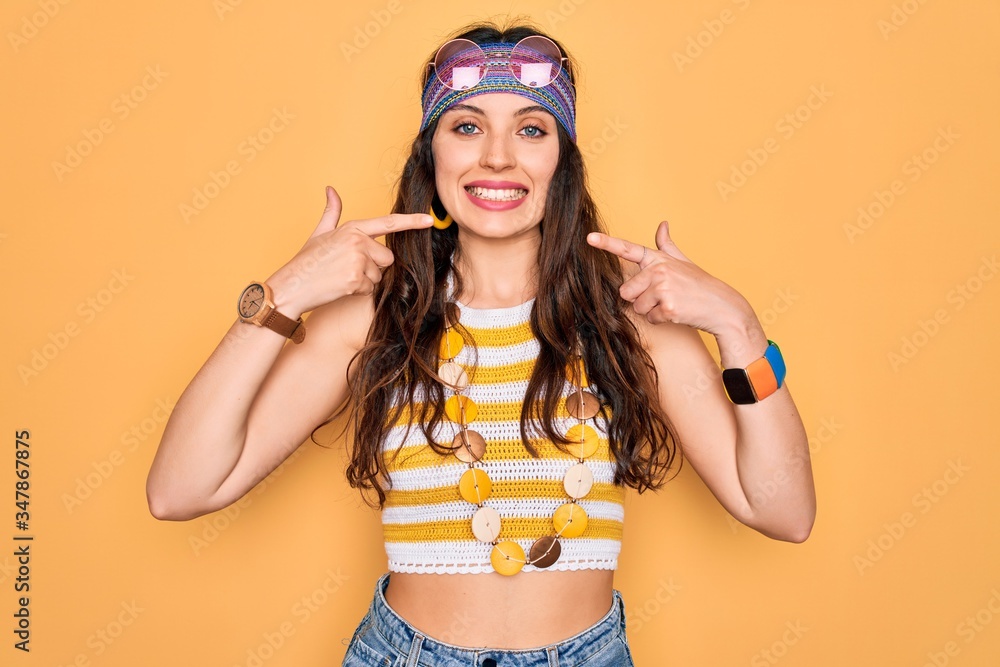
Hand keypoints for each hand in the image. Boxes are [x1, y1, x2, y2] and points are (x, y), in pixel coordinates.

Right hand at [268, 186, 432, 315]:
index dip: (411, 221)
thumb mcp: (319, 233)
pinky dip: (358, 291)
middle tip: (347, 267)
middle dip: (373, 265)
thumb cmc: (306, 261)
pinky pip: (370, 288)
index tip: (429, 220)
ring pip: (379, 274)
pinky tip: (340, 286)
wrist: (292, 286)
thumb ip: (332, 213)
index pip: (388, 223)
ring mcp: (358, 260)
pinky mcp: (357, 279)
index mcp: (352, 228)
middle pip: (387, 257)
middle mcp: (358, 241)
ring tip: (342, 276)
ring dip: (365, 279)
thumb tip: (330, 190)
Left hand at [586, 220, 754, 337]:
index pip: (629, 249)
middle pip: (626, 291)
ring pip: (636, 307)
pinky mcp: (668, 306)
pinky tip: (678, 313)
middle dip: (640, 299)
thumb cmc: (700, 285)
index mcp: (659, 259)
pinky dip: (661, 320)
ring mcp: (663, 288)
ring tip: (672, 304)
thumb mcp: (683, 262)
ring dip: (651, 310)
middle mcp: (659, 270)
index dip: (607, 243)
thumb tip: (663, 224)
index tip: (589, 238)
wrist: (723, 306)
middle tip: (663, 297)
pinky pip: (650, 318)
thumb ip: (667, 246)